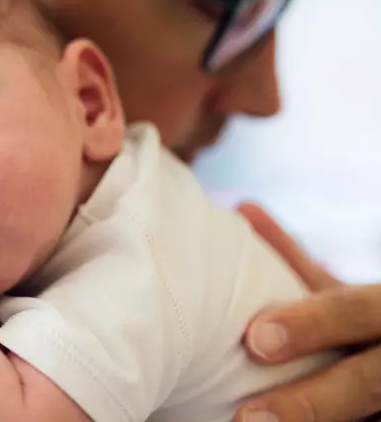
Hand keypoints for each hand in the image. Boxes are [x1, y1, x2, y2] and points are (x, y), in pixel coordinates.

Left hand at [235, 203, 380, 421]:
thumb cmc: (377, 331)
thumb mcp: (358, 300)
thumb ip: (302, 265)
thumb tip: (243, 209)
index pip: (360, 311)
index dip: (313, 325)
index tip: (254, 339)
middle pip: (368, 384)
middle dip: (312, 402)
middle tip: (247, 420)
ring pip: (368, 412)